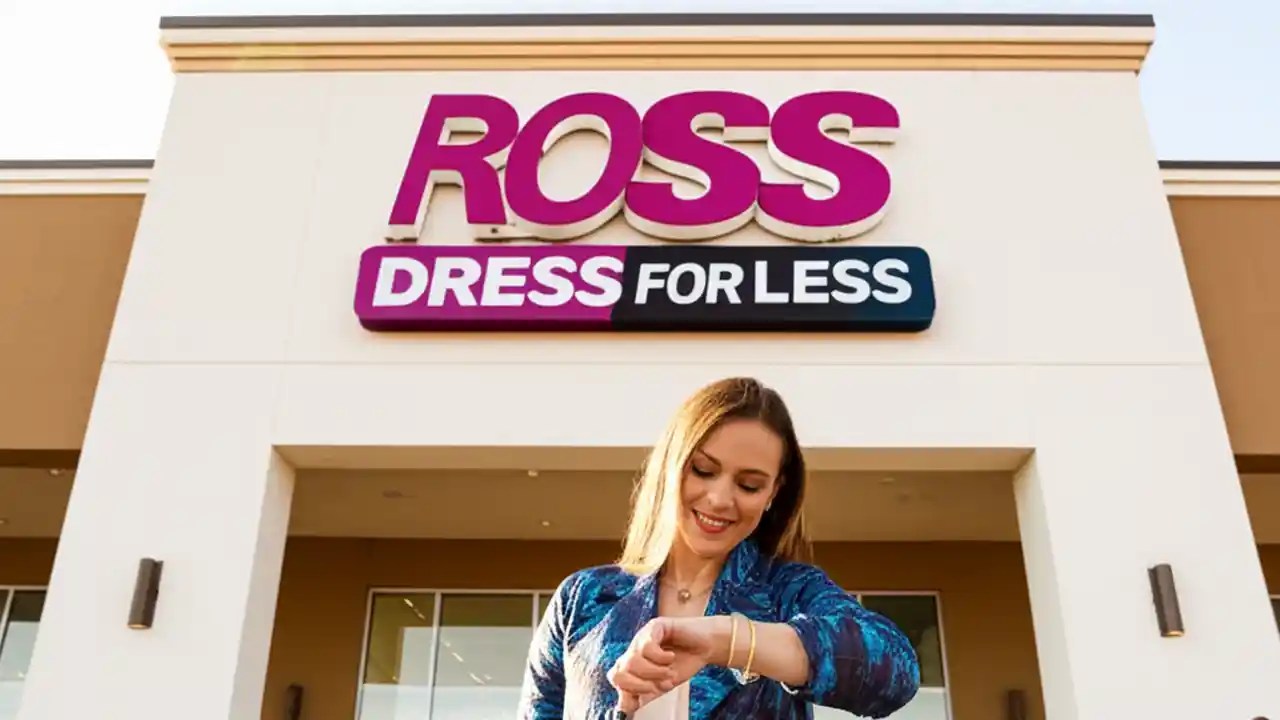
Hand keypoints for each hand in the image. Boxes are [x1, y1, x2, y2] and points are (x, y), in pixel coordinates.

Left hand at [608, 617, 724, 713]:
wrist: (706, 646)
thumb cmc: (684, 663)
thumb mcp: (663, 685)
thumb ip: (645, 695)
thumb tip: (626, 710)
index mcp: (633, 666)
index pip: (615, 679)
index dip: (626, 694)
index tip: (641, 702)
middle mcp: (633, 651)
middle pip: (617, 673)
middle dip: (637, 685)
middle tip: (658, 686)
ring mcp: (641, 638)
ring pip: (632, 662)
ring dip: (654, 672)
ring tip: (669, 672)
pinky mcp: (653, 627)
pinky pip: (647, 647)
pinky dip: (661, 658)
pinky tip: (671, 657)